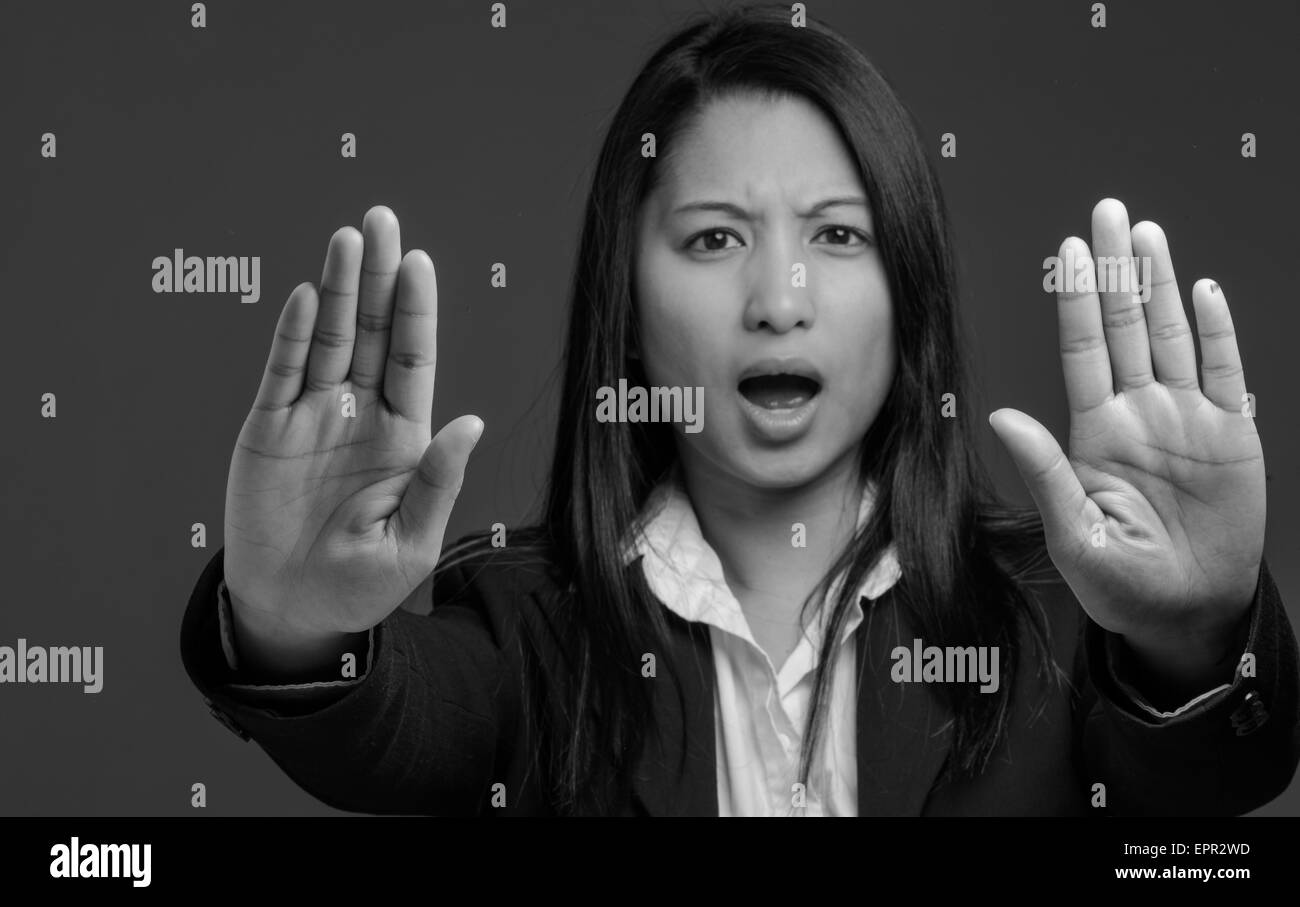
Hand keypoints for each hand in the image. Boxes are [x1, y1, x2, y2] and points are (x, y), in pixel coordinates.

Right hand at [223, 205, 483, 642]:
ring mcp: (313, 418)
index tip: (419, 262)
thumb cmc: (361, 585)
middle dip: (379, 277)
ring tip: (348, 238)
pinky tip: (310, 298)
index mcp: (404, 438)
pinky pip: (283, 373)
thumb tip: (472, 422)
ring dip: (338, 289)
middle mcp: (360, 415)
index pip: (415, 360)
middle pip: (374, 333)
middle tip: (381, 219)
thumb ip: (438, 481)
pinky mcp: (268, 430)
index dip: (418, 311)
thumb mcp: (413, 542)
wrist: (293, 611)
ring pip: (330, 340)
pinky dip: (294, 336)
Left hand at [989, 198, 1264, 683]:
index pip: (1084, 352)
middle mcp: (1139, 413)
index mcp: (1095, 433)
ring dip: (1161, 285)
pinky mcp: (1232, 433)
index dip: (1077, 302)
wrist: (1186, 611)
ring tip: (1146, 235)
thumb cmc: (1121, 582)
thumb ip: (1045, 473)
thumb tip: (1001, 419)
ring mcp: (1186, 419)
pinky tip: (1202, 292)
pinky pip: (1225, 372)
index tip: (1067, 252)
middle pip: (1126, 326)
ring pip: (1172, 336)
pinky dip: (1216, 332)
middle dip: (1116, 271)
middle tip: (1106, 213)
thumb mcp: (1075, 534)